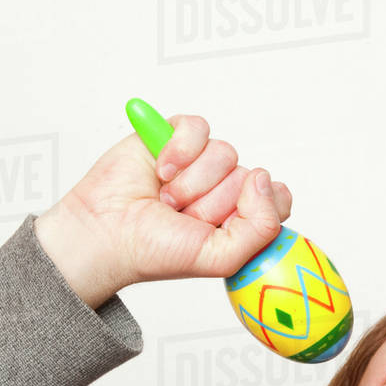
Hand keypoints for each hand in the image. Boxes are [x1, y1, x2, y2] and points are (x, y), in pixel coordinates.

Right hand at [34, 113, 292, 307]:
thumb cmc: (156, 251)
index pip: (278, 198)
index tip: (226, 226)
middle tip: (183, 219)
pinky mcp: (177, 137)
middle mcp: (225, 189)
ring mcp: (202, 163)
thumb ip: (261, 228)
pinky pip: (198, 128)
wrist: (107, 234)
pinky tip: (160, 171)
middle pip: (250, 177)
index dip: (256, 208)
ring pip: (225, 153)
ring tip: (166, 200)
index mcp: (242, 219)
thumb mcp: (221, 257)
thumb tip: (264, 177)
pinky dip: (178, 149)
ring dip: (192, 182)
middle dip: (213, 202)